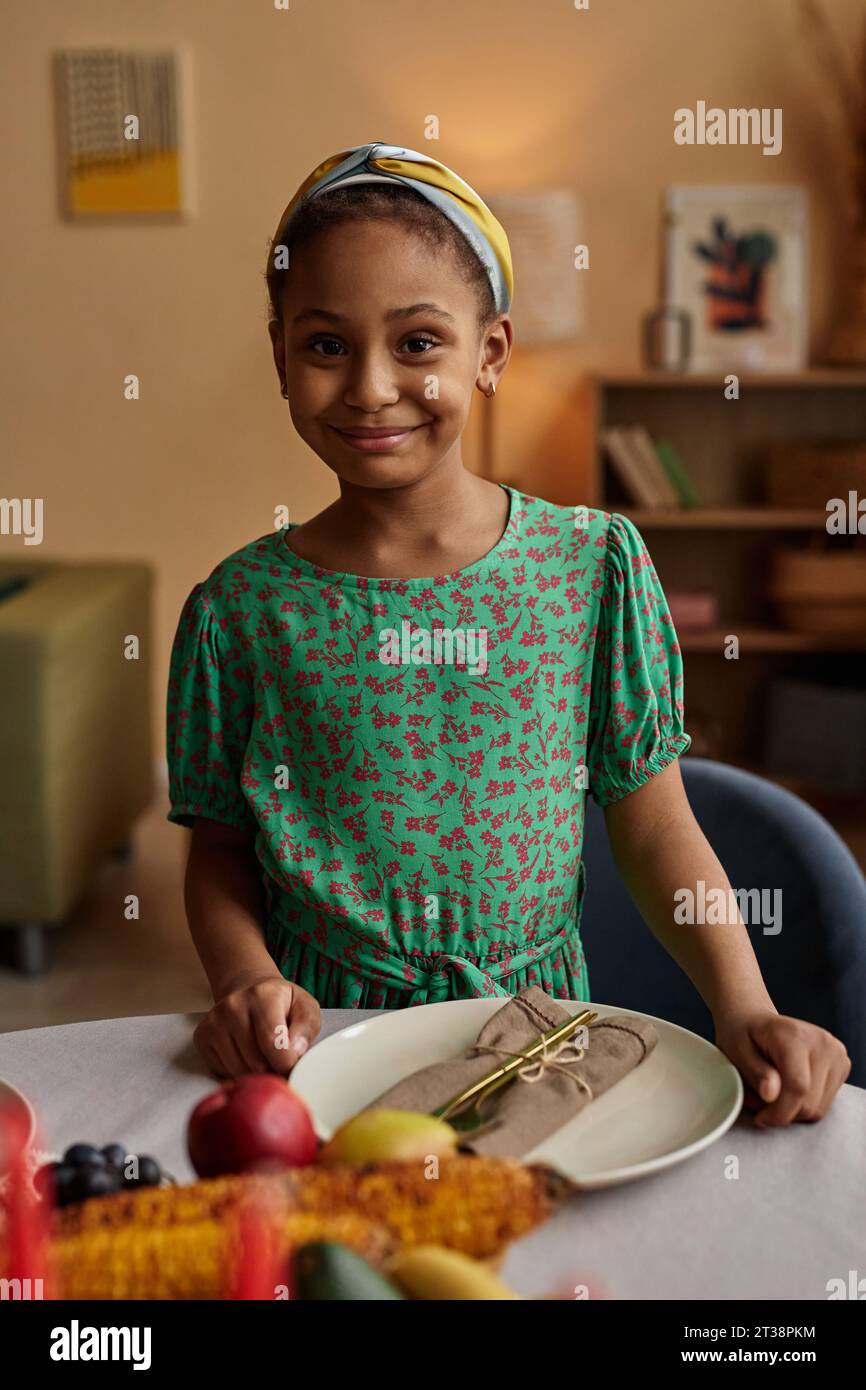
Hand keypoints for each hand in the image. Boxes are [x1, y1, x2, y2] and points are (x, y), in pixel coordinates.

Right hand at [194, 975, 320, 1079]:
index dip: (287, 1064)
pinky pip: (223, 1072)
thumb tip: (295, 1051)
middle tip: (280, 1062)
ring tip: (265, 1059)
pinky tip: (246, 1057)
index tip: (294, 1067)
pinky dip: (238, 1073)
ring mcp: (214, 1022)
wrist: (248, 990)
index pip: (272, 1042)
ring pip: (238, 1071)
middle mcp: (232, 1006)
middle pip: (256, 1062)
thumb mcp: (305, 1006)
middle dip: (273, 1071)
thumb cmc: (281, 1003)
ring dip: (256, 1074)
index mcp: (261, 995)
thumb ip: (307, 1027)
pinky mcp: (202, 1037)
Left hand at [714, 1010, 850, 1126]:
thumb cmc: (742, 1035)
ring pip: (819, 1108)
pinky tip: (789, 1090)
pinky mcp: (842, 1064)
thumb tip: (771, 1095)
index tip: (761, 1118)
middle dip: (783, 1112)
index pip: (797, 1087)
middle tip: (761, 1103)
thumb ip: (756, 1074)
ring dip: (794, 1111)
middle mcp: (822, 1042)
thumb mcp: (737, 1052)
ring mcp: (836, 1052)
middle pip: (810, 1103)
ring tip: (774, 1095)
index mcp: (794, 1035)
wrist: (755, 1019)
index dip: (779, 1112)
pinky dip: (806, 1104)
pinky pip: (825, 1104)